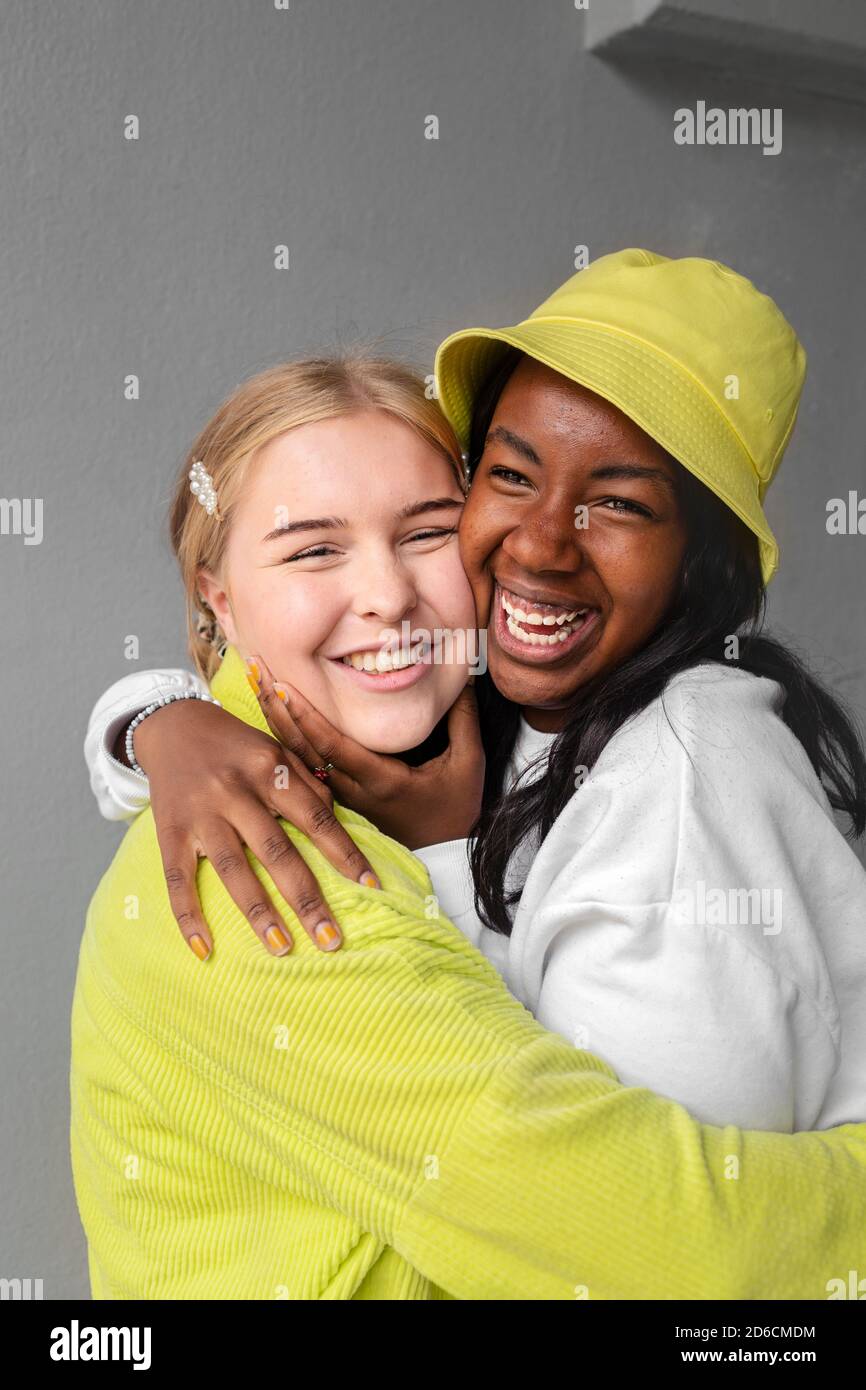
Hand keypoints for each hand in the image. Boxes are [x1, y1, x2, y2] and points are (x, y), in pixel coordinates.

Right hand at [130, 697, 382, 960]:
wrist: (172, 724)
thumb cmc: (236, 744)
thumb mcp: (276, 748)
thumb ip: (307, 781)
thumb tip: (338, 820)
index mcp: (270, 768)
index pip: (316, 818)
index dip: (345, 853)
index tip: (370, 888)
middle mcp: (236, 791)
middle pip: (277, 851)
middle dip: (306, 899)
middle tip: (331, 940)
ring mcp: (201, 813)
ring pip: (232, 869)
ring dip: (259, 913)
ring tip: (282, 948)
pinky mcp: (170, 831)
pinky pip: (178, 879)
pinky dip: (188, 916)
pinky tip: (205, 949)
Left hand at [250, 656, 484, 850]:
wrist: (445, 859)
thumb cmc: (456, 810)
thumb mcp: (468, 764)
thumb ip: (463, 719)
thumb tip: (462, 676)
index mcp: (382, 781)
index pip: (333, 748)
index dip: (306, 717)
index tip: (283, 685)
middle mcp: (353, 792)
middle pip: (303, 750)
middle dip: (277, 707)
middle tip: (255, 667)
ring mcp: (342, 798)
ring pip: (298, 759)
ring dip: (275, 720)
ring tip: (255, 682)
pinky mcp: (338, 801)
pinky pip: (303, 770)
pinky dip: (284, 740)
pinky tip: (270, 714)